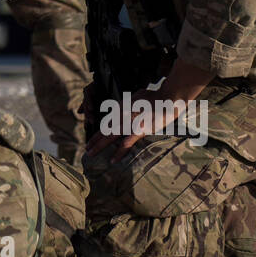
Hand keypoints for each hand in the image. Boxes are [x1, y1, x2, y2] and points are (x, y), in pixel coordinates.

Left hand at [87, 64, 210, 163]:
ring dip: (100, 145)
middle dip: (95, 140)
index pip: (107, 121)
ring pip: (111, 136)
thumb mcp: (137, 96)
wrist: (168, 97)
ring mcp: (130, 122)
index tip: (93, 139)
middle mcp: (123, 115)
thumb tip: (123, 107)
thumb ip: (129, 103)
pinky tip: (113, 160)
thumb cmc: (156, 96)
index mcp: (122, 107)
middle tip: (87, 149)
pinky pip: (127, 143)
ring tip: (91, 153)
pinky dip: (119, 152)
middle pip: (105, 129)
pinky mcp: (140, 130)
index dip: (99, 131)